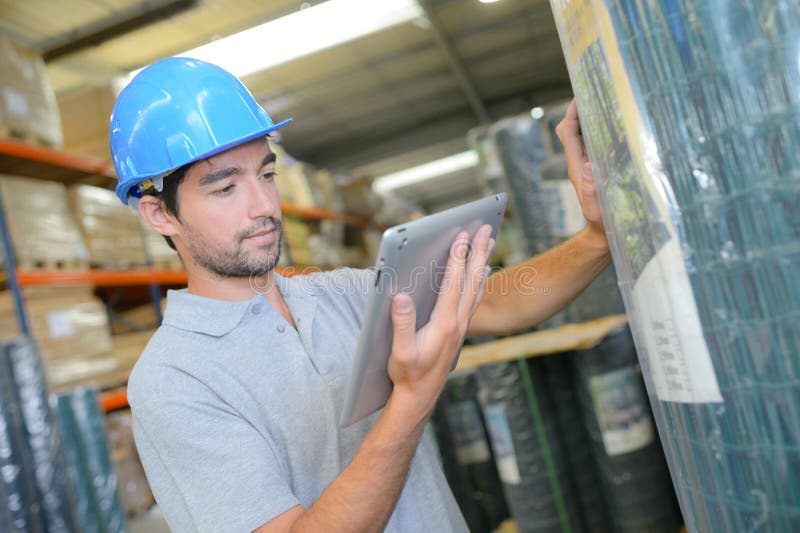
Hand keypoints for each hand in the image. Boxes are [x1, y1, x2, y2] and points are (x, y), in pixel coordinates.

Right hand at [387, 224, 493, 421]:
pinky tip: (482, 271)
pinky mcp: (459, 328)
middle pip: (471, 280)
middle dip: (477, 251)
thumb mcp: (400, 352)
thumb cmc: (407, 375)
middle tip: (484, 228)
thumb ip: (402, 324)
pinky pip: (474, 297)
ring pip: (476, 286)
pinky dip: (479, 279)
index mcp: (444, 323)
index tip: (462, 237)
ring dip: (482, 261)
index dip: (457, 259)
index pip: (453, 284)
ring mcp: (461, 325)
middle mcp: (457, 321)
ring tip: (489, 241)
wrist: (420, 397)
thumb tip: (400, 296)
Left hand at [555, 99, 605, 238]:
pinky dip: (602, 130)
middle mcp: (581, 161)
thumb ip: (591, 189)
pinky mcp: (600, 168)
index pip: (568, 134)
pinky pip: (597, 143)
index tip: (579, 97)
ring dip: (590, 118)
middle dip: (577, 110)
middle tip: (592, 91)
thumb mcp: (596, 207)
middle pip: (571, 129)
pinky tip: (617, 122)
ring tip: (604, 100)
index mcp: (577, 167)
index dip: (571, 114)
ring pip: (583, 134)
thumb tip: (588, 167)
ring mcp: (590, 164)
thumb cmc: (601, 222)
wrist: (605, 234)